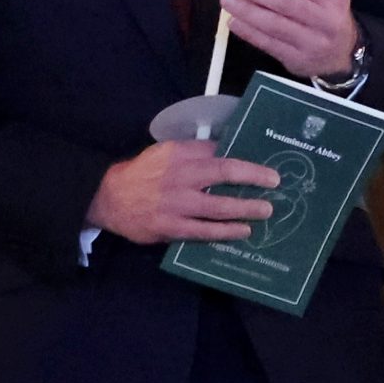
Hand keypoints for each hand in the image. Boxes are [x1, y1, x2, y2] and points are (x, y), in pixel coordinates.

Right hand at [86, 141, 281, 244]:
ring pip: (218, 206)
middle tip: (275, 183)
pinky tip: (243, 231)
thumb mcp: (165, 153)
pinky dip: (226, 232)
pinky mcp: (170, 227)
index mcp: (178, 154)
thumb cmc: (143, 174)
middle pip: (224, 173)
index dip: (245, 160)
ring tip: (266, 210)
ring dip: (246, 209)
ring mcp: (175, 204)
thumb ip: (194, 152)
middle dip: (254, 178)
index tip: (266, 167)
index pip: (218, 151)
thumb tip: (229, 151)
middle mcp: (179, 176)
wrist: (108, 198)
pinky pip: (204, 231)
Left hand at [221, 0, 360, 81]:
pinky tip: (233, 22)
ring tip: (226, 0)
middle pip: (284, 4)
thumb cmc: (330, 9)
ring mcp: (311, 42)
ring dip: (247, 12)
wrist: (341, 53)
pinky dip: (250, 33)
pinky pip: (270, 45)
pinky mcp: (298, 60)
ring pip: (275, 25)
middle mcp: (325, 20)